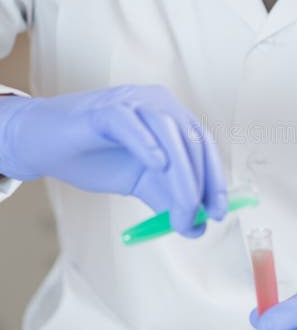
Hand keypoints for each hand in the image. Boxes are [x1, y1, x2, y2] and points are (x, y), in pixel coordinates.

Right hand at [0, 85, 226, 236]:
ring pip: (168, 130)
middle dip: (199, 184)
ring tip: (184, 205)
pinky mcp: (104, 109)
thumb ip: (168, 201)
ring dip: (181, 173)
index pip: (203, 145)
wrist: (43, 145)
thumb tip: (197, 226)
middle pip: (191, 139)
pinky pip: (130, 121)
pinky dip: (147, 143)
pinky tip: (157, 166)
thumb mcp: (140, 184)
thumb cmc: (93, 157)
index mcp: (171, 120)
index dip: (215, 179)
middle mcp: (157, 104)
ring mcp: (131, 103)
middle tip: (196, 218)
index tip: (219, 212)